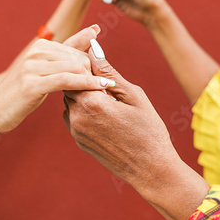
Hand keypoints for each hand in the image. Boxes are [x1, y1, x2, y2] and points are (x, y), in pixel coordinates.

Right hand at [0, 26, 113, 134]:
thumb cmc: (21, 95)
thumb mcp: (44, 73)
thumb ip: (66, 56)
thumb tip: (94, 32)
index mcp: (41, 46)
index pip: (76, 48)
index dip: (94, 60)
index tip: (108, 67)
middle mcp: (36, 51)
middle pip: (78, 57)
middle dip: (96, 71)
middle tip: (112, 86)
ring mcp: (33, 66)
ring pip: (75, 67)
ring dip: (95, 79)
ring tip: (110, 90)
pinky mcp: (33, 83)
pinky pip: (68, 80)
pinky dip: (87, 84)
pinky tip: (101, 89)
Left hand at [61, 46, 180, 193]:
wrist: (150, 169)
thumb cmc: (149, 131)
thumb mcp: (134, 96)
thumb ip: (109, 73)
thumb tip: (93, 50)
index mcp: (93, 102)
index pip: (76, 70)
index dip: (84, 61)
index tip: (95, 56)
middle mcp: (78, 117)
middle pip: (69, 84)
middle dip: (82, 76)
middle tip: (99, 73)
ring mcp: (76, 131)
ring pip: (69, 100)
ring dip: (82, 93)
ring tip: (104, 93)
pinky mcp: (78, 141)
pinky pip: (72, 116)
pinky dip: (83, 109)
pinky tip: (102, 111)